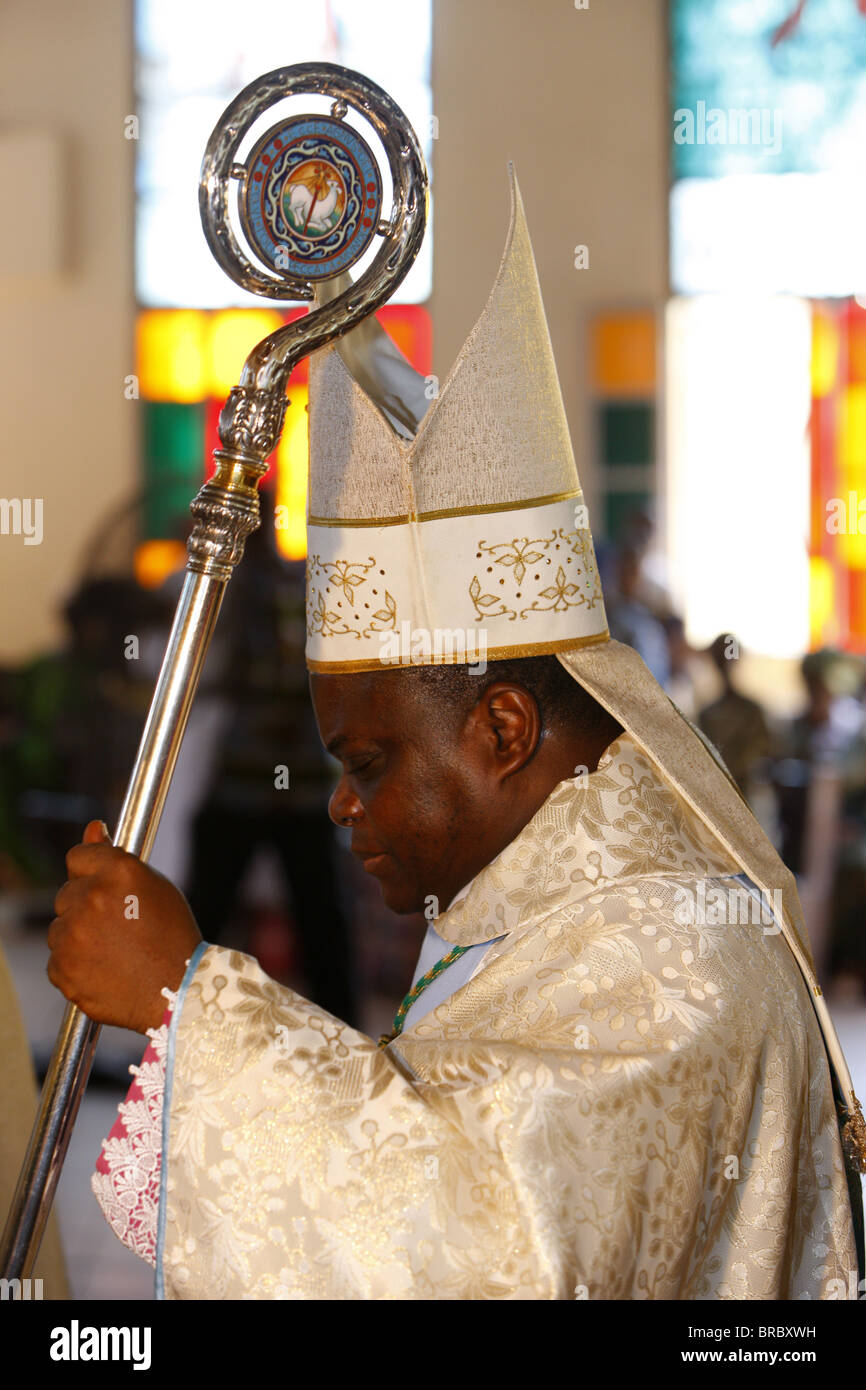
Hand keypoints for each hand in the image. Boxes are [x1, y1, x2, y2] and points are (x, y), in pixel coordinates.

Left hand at [47, 821, 202, 1033]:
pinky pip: (58, 959)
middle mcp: (89, 898)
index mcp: (117, 871)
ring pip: (60, 927)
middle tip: (119, 926)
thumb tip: (92, 827)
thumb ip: (115, 856)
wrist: (178, 991)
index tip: (104, 888)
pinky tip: (105, 969)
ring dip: (78, 936)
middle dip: (86, 906)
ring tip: (115, 951)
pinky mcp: (62, 968)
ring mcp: (72, 935)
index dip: (92, 872)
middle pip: (67, 893)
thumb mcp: (153, 885)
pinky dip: (76, 964)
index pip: (78, 856)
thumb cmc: (172, 936)